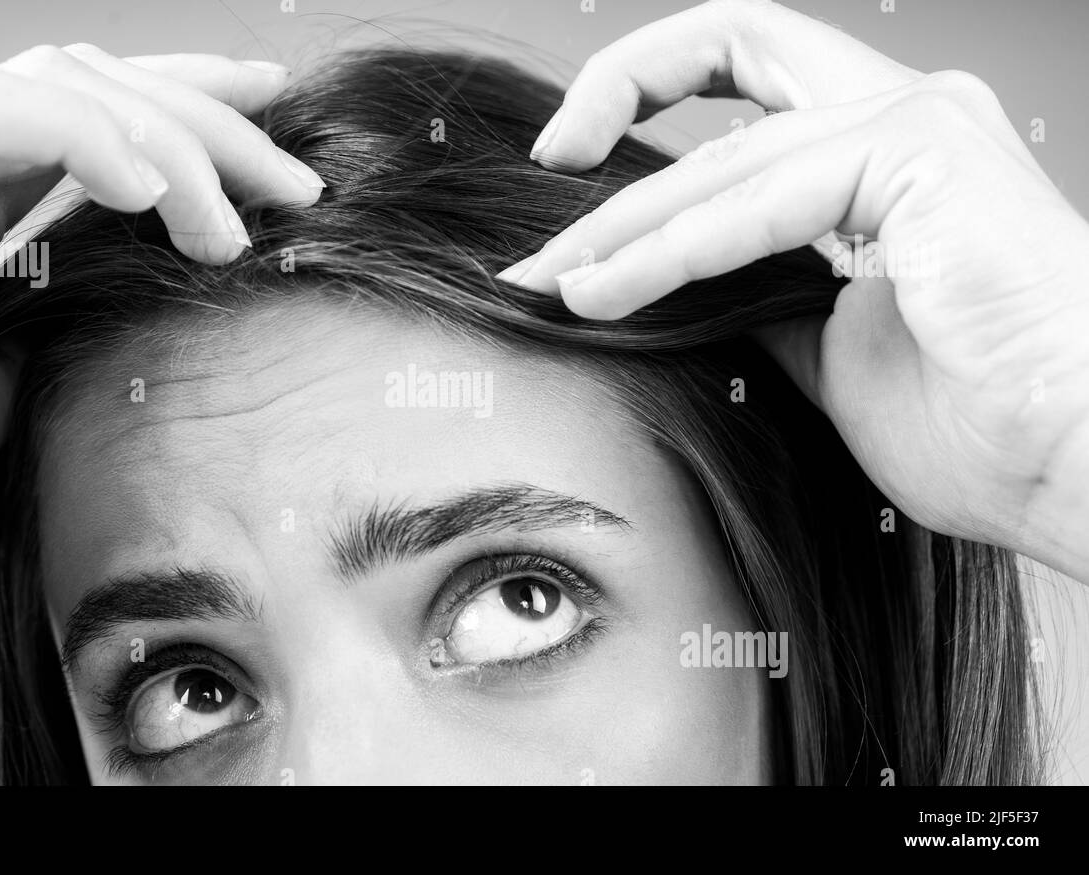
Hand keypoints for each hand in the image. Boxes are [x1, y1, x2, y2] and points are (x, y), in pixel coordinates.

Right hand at [0, 44, 324, 628]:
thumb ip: (6, 374)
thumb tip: (69, 338)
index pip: (79, 144)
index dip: (181, 126)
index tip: (269, 150)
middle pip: (80, 95)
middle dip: (201, 118)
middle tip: (291, 175)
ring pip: (46, 88)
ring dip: (164, 135)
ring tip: (234, 214)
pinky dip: (80, 134)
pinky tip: (149, 189)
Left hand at [499, 0, 1088, 580]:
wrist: (1067, 468)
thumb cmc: (976, 425)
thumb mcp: (823, 349)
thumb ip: (755, 296)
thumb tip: (666, 288)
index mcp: (884, 154)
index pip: (748, 75)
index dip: (651, 92)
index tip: (574, 167)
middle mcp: (903, 116)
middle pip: (731, 44)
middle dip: (614, 97)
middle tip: (540, 178)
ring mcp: (918, 123)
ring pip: (726, 154)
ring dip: (623, 223)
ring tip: (549, 281)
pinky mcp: (923, 153)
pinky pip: (758, 199)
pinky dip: (670, 250)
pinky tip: (604, 290)